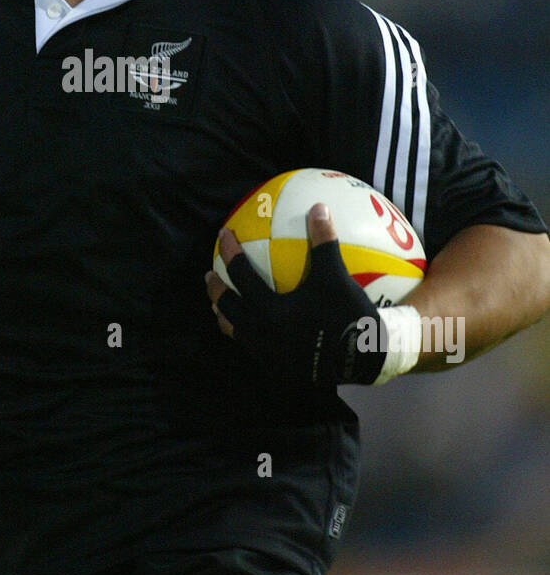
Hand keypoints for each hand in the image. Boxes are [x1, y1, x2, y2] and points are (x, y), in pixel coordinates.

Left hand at [204, 204, 385, 390]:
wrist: (364, 362)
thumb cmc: (349, 317)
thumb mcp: (336, 278)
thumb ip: (324, 243)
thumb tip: (319, 207)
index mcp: (269, 311)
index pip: (240, 275)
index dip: (230, 252)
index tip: (224, 235)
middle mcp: (261, 334)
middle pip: (228, 308)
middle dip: (216, 290)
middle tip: (210, 274)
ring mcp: (267, 354)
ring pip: (236, 331)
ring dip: (226, 314)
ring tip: (220, 306)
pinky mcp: (278, 367)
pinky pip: (253, 347)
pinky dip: (246, 333)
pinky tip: (255, 327)